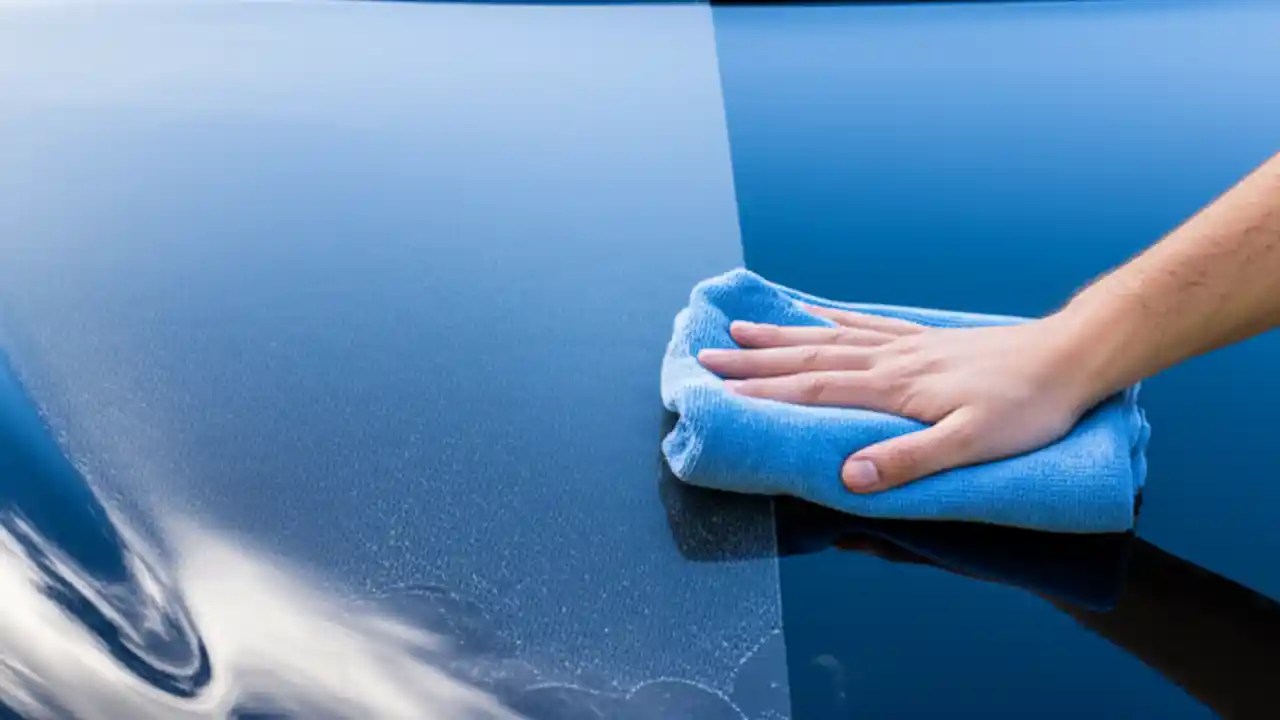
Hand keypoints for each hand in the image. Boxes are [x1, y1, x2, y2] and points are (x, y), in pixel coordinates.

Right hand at [697, 306, 1097, 493]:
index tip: (718, 387)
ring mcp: (907, 346)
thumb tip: (848, 478)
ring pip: (830, 336)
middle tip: (708, 355)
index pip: (815, 387)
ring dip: (782, 336)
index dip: (764, 390)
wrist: (1069, 358)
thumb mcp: (972, 445)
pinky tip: (815, 315)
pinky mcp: (926, 339)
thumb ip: (910, 460)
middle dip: (756, 360)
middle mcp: (892, 360)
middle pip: (810, 357)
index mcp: (896, 388)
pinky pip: (867, 324)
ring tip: (743, 330)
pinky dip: (832, 319)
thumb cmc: (1026, 408)